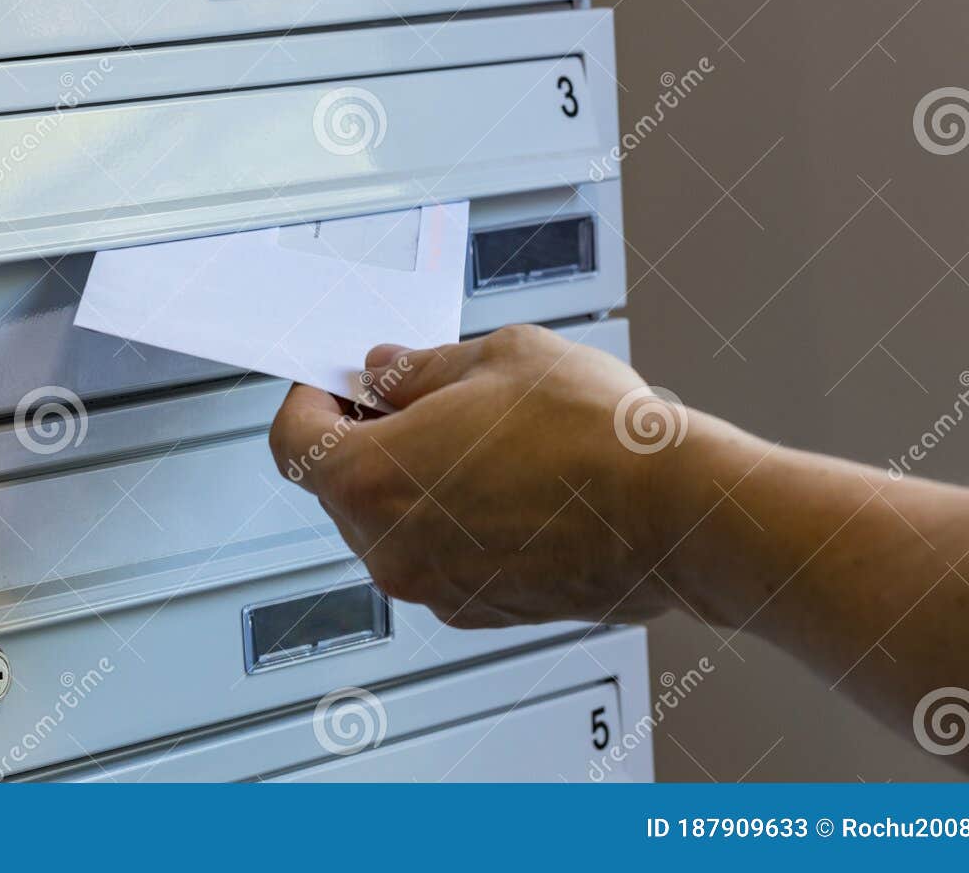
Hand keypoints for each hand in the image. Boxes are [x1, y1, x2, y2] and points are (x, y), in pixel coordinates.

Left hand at [268, 324, 687, 628]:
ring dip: (411, 482)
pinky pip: (436, 556)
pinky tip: (504, 483)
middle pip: (339, 486)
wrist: (675, 514)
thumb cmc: (593, 438)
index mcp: (371, 480)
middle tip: (412, 398)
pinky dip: (450, 522)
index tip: (336, 384)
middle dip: (365, 437)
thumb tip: (386, 373)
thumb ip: (419, 370)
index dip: (311, 400)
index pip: (293, 440)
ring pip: (389, 525)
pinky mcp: (477, 609)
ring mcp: (433, 587)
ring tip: (476, 438)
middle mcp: (390, 548)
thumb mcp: (495, 359)